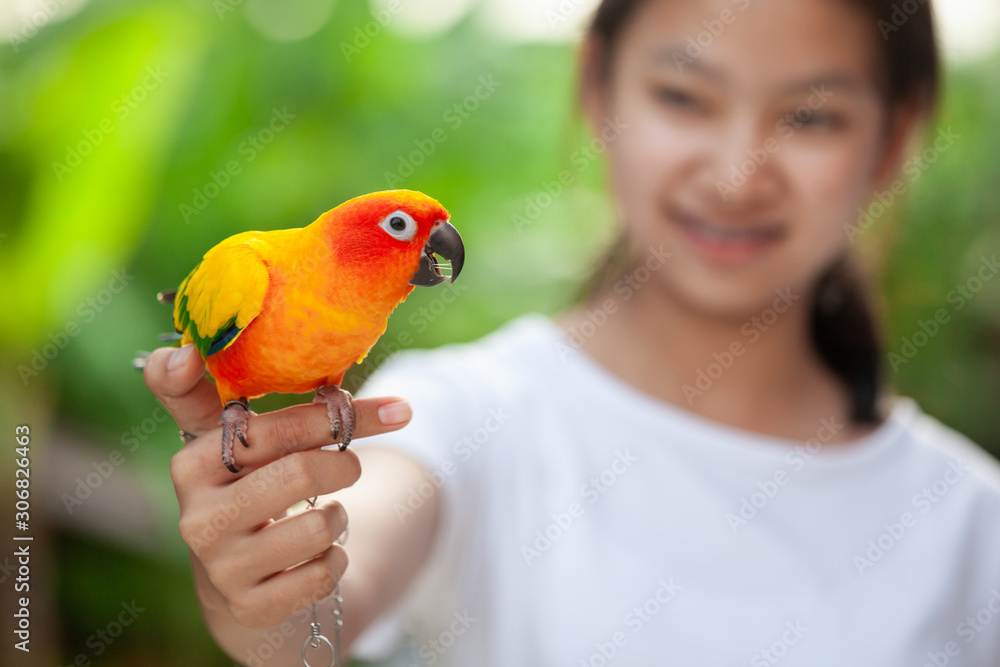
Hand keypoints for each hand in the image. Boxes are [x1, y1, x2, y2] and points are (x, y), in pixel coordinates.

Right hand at [143, 344, 411, 627]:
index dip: (330, 417)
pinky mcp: (248, 607)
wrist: (240, 576)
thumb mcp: (254, 448)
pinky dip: (336, 560)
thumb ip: (291, 408)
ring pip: (318, 528)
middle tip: (350, 467)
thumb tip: (361, 398)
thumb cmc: (258, 488)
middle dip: (344, 466)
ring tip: (325, 518)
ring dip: (338, 519)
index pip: (274, 428)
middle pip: (302, 473)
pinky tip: (317, 556)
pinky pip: (322, 575)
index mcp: (194, 464)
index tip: (392, 411)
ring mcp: (220, 567)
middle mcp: (197, 516)